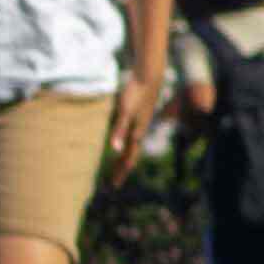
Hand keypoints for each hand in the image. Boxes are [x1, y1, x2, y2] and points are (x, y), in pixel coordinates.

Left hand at [102, 75, 162, 190]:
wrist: (149, 77)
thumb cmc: (135, 94)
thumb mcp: (124, 113)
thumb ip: (119, 131)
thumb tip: (114, 150)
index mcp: (136, 134)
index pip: (128, 159)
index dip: (120, 172)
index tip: (114, 185)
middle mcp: (140, 132)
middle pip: (131, 155)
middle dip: (122, 169)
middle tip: (114, 182)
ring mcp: (141, 124)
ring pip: (132, 146)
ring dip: (125, 158)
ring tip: (118, 165)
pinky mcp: (140, 117)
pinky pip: (132, 137)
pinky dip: (125, 144)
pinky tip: (122, 142)